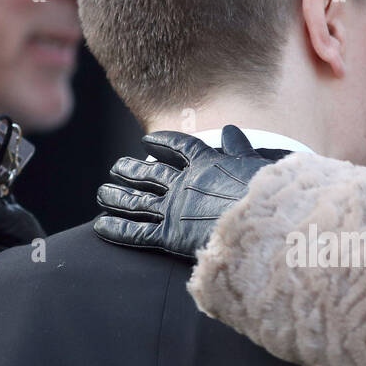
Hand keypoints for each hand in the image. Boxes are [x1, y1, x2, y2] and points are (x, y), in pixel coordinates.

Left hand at [93, 125, 283, 259]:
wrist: (262, 223)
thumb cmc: (265, 195)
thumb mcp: (254, 165)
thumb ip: (239, 149)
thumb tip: (230, 130)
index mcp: (206, 165)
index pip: (179, 148)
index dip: (161, 143)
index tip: (146, 141)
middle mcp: (184, 184)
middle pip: (150, 174)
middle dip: (131, 170)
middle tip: (116, 167)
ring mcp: (174, 209)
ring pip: (137, 201)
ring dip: (117, 196)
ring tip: (102, 192)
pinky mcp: (169, 235)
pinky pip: (137, 232)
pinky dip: (117, 229)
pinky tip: (100, 226)